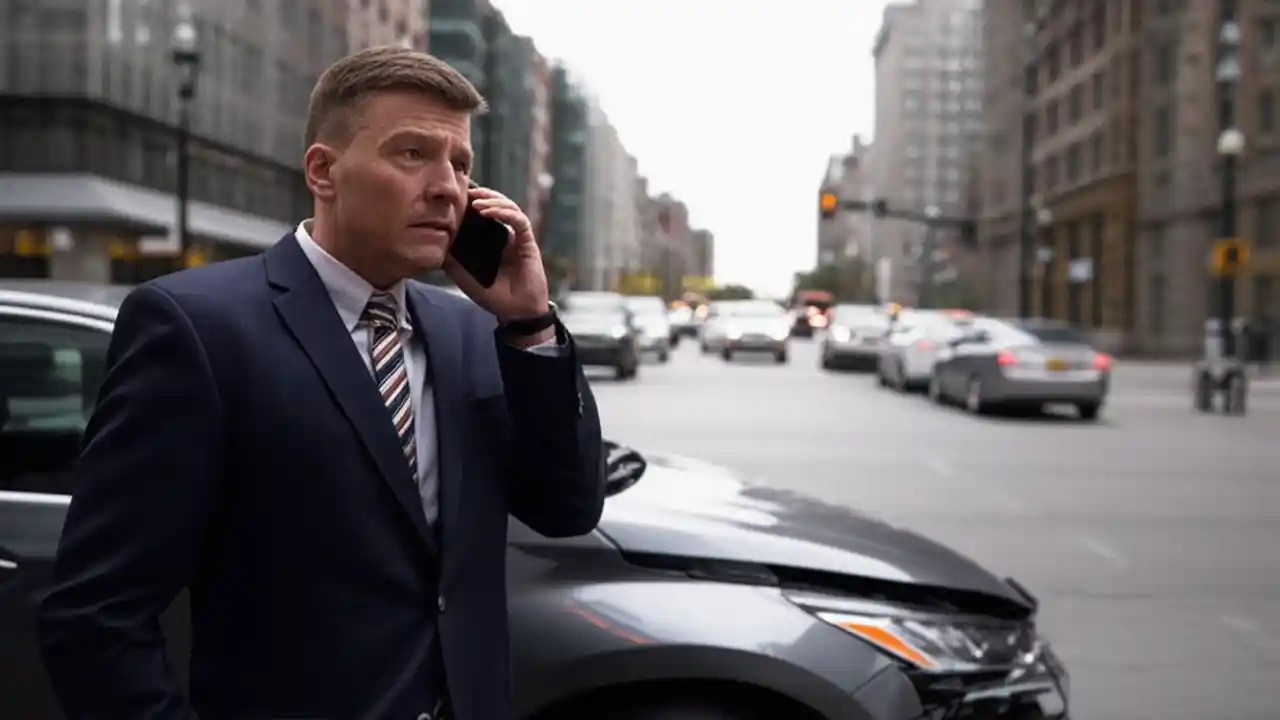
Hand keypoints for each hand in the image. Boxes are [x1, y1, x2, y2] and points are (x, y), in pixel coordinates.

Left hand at [444, 186, 550, 324]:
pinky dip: (504, 212)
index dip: (472, 200)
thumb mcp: (462, 274)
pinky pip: (518, 221)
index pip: (483, 212)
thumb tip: (430, 243)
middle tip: (465, 191)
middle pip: (497, 203)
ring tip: (475, 200)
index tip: (455, 195)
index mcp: (492, 238)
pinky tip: (488, 211)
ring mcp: (517, 236)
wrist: (514, 312)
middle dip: (482, 194)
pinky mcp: (527, 241)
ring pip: (509, 207)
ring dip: (492, 200)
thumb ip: (450, 258)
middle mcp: (506, 233)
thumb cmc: (491, 293)